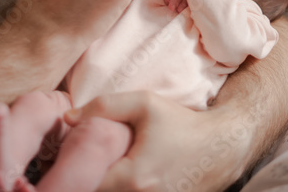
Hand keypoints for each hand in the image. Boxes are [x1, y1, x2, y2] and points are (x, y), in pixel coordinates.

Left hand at [67, 91, 244, 191]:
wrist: (220, 147)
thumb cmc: (182, 124)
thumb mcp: (144, 104)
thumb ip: (103, 107)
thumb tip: (67, 119)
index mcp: (134, 178)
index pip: (86, 182)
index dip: (74, 168)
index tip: (70, 153)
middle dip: (86, 177)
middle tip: (81, 159)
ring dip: (100, 183)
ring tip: (100, 165)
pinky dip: (117, 187)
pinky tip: (116, 173)